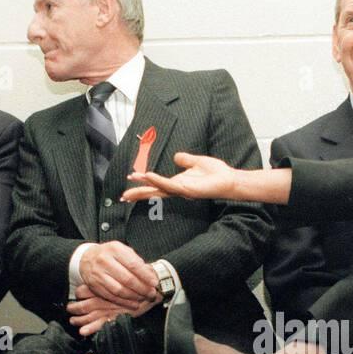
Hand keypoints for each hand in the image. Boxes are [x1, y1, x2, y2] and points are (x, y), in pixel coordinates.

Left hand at [66, 284, 155, 336]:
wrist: (154, 290)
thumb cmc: (140, 282)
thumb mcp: (125, 275)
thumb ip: (112, 277)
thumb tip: (104, 277)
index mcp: (104, 287)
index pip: (85, 290)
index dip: (79, 293)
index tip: (77, 294)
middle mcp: (104, 298)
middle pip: (84, 304)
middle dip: (74, 308)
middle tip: (70, 309)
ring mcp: (109, 309)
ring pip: (89, 315)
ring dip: (79, 319)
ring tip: (73, 321)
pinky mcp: (116, 318)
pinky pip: (101, 325)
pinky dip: (91, 328)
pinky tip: (83, 332)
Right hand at [79, 240, 160, 308]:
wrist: (87, 258)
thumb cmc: (109, 254)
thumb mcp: (122, 250)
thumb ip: (136, 261)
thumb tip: (150, 275)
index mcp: (115, 249)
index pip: (133, 265)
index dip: (146, 276)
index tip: (154, 282)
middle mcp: (105, 261)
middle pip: (127, 279)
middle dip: (142, 288)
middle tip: (151, 293)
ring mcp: (98, 274)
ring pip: (119, 290)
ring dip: (134, 297)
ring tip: (144, 298)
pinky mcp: (94, 286)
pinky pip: (112, 297)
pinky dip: (124, 302)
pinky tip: (133, 303)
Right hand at [122, 151, 238, 202]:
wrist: (229, 179)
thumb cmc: (215, 173)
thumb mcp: (196, 162)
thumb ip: (185, 159)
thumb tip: (176, 156)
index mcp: (177, 183)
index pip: (156, 185)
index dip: (143, 185)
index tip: (130, 183)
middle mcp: (177, 188)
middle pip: (154, 192)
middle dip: (138, 194)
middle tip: (123, 197)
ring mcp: (181, 190)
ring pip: (159, 188)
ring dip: (145, 185)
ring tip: (133, 179)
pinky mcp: (187, 189)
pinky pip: (169, 185)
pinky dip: (158, 180)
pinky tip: (148, 176)